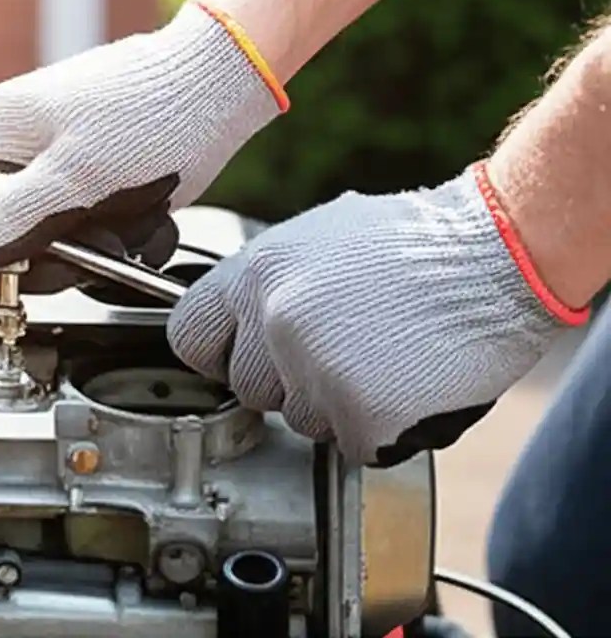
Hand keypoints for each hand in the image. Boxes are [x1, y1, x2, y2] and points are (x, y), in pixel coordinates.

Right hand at [0, 0, 287, 317]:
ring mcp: (61, 150)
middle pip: (8, 231)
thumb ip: (14, 217)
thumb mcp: (79, 177)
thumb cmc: (161, 113)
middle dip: (57, 253)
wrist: (226, 78)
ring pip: (56, 231)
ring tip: (134, 221)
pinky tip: (148, 213)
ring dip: (99, 241)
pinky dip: (122, 227)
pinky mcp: (97, 163)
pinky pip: (92, 218)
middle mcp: (22, 139)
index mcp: (2, 131)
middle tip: (97, 249)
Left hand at [167, 163, 587, 466]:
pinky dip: (382, 429)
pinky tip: (407, 384)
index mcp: (254, 272)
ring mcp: (313, 368)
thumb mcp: (316, 238)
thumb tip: (232, 325)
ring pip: (301, 423)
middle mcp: (272, 319)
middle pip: (248, 390)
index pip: (188, 338)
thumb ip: (264, 286)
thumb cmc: (414, 246)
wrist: (496, 255)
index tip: (246, 357)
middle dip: (289, 382)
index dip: (219, 355)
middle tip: (346, 348)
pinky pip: (354, 446)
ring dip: (338, 406)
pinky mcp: (359, 411)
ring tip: (384, 356)